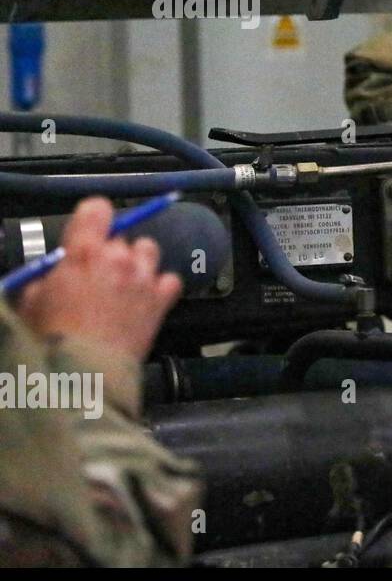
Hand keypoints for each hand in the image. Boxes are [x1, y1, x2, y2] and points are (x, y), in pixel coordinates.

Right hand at [16, 197, 182, 362]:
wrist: (83, 372)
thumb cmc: (51, 337)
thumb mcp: (32, 300)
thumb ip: (47, 277)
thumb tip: (55, 273)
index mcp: (83, 252)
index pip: (97, 209)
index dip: (93, 218)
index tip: (89, 230)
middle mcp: (118, 258)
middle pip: (121, 236)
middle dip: (109, 251)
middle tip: (96, 275)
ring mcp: (144, 277)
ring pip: (148, 250)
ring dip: (137, 262)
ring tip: (123, 283)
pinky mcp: (161, 300)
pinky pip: (170, 280)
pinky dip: (161, 287)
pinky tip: (146, 300)